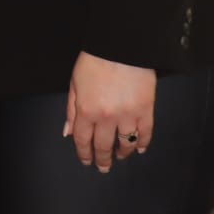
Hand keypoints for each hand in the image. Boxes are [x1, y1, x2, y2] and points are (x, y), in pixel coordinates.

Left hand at [64, 51, 154, 172]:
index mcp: (86, 110)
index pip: (83, 140)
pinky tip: (139, 148)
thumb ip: (72, 110)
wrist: (121, 46)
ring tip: (120, 157)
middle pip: (103, 145)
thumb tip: (68, 132)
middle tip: (103, 167)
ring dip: (122, 153)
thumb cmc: (94, 62)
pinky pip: (145, 133)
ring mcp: (128, 115)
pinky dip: (142, 143)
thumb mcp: (75, 84)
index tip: (86, 161)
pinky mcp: (146, 110)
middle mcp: (106, 117)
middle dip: (102, 159)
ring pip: (125, 143)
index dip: (84, 153)